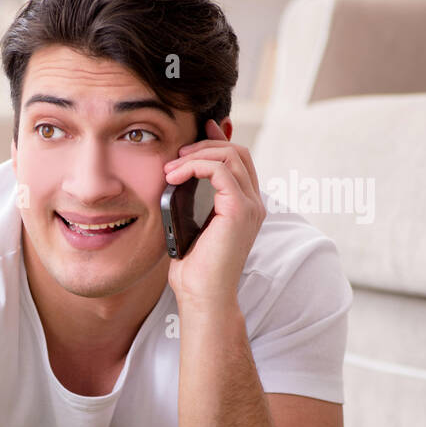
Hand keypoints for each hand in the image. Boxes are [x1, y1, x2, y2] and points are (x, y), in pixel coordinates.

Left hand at [162, 119, 265, 312]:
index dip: (218, 140)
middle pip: (238, 152)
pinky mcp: (239, 210)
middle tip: (177, 155)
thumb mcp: (189, 225)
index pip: (238, 160)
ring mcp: (250, 206)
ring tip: (171, 168)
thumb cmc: (193, 268)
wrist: (201, 295)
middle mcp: (254, 203)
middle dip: (205, 144)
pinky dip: (195, 166)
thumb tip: (177, 178)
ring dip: (197, 155)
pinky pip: (221, 170)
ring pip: (230, 155)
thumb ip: (191, 201)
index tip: (196, 131)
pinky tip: (174, 177)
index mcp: (244, 206)